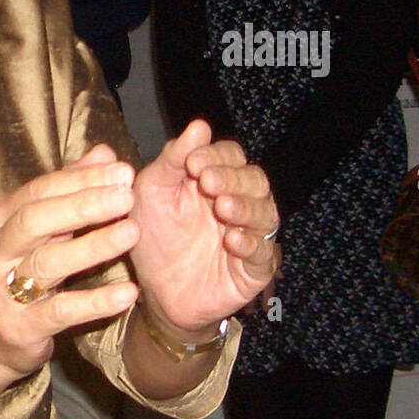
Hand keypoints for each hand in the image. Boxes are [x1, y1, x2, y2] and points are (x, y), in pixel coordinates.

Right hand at [0, 143, 141, 384]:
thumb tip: (105, 152)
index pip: (40, 189)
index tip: (122, 171)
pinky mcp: (20, 328)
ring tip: (132, 232)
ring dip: (93, 246)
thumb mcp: (37, 230)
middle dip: (84, 204)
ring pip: (48, 263)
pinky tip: (128, 293)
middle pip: (37, 219)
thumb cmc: (17, 274)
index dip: (82, 179)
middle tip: (127, 195)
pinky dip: (95, 302)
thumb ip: (69, 190)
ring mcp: (3, 292)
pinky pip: (61, 311)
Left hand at [128, 119, 278, 335]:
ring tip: (222, 208)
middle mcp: (240, 202)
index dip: (217, 156)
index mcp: (217, 180)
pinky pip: (263, 252)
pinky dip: (250, 244)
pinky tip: (232, 240)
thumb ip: (173, 160)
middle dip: (233, 179)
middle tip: (208, 182)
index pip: (232, 156)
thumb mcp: (153, 193)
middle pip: (254, 180)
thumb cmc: (155, 238)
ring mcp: (251, 235)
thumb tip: (199, 125)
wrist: (156, 293)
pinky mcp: (254, 268)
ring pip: (265, 213)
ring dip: (246, 207)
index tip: (194, 163)